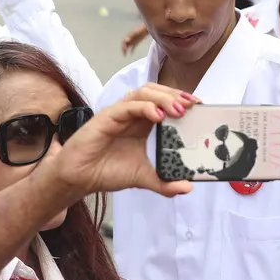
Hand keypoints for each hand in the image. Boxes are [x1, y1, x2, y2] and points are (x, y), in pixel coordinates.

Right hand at [43, 84, 197, 198]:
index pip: (165, 103)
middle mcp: (132, 114)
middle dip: (176, 95)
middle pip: (156, 92)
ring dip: (163, 98)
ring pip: (143, 93)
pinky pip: (127, 106)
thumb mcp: (142, 178)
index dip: (182, 101)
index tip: (200, 107)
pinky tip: (157, 116)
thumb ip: (164, 182)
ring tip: (178, 110)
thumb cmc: (106, 171)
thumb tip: (187, 188)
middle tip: (193, 106)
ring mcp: (119, 114)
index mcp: (142, 123)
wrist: (79, 178)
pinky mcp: (106, 118)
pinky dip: (144, 107)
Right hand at [122, 24, 149, 54]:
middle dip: (123, 49)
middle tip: (124, 54)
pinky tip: (131, 54)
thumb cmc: (141, 29)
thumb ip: (131, 36)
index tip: (124, 49)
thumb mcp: (135, 32)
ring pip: (127, 46)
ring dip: (126, 50)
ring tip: (125, 55)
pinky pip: (133, 47)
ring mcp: (133, 40)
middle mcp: (129, 38)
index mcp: (128, 35)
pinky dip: (132, 50)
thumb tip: (127, 40)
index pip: (123, 42)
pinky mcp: (136, 42)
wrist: (146, 28)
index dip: (123, 46)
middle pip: (124, 44)